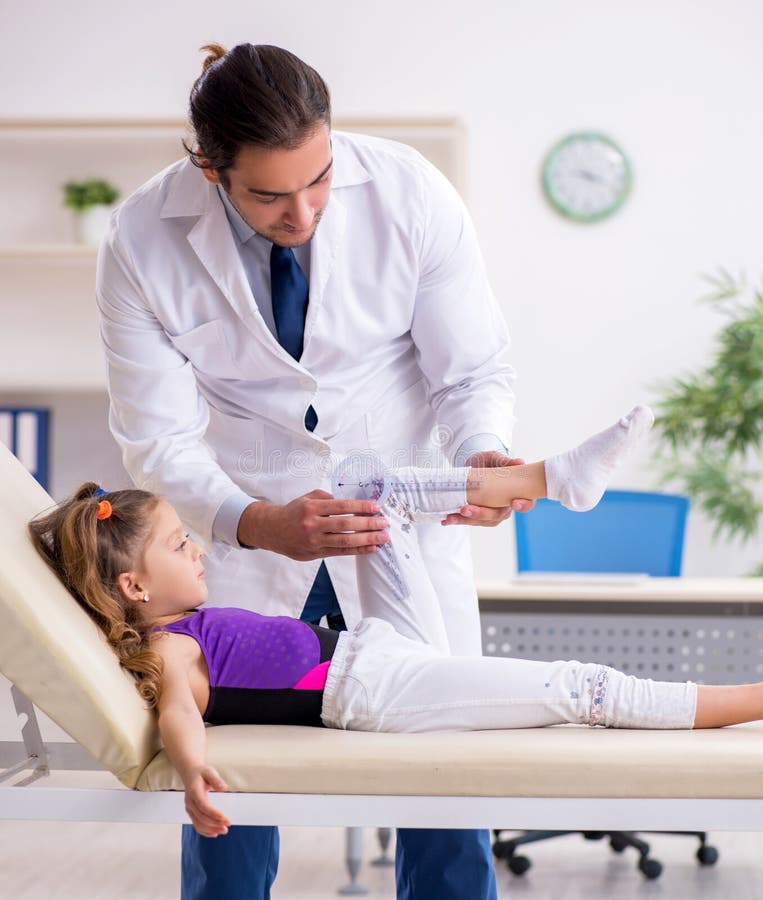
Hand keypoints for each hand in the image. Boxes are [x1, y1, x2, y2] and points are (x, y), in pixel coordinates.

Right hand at [184, 765, 230, 837]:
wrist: (190, 773)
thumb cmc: (201, 772)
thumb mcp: (209, 771)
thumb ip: (216, 779)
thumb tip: (224, 788)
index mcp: (194, 792)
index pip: (203, 806)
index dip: (214, 814)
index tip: (225, 818)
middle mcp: (189, 802)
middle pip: (201, 817)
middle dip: (215, 824)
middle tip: (228, 825)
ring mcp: (189, 809)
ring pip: (198, 824)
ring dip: (211, 829)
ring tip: (224, 830)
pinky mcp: (191, 812)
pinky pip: (196, 825)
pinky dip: (205, 831)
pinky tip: (215, 833)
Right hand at [238, 491, 389, 559]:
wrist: (272, 530)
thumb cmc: (293, 512)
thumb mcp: (308, 498)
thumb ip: (328, 498)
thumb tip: (351, 503)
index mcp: (312, 508)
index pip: (342, 506)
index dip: (360, 507)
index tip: (376, 507)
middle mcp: (313, 525)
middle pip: (345, 525)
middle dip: (367, 524)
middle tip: (383, 523)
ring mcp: (314, 541)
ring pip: (344, 541)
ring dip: (366, 539)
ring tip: (382, 538)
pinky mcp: (316, 553)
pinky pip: (340, 552)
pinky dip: (357, 550)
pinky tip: (370, 548)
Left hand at [442, 451, 535, 526]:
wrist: (471, 465)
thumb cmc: (487, 461)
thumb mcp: (494, 458)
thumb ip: (505, 461)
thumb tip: (519, 462)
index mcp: (516, 492)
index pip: (526, 502)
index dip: (523, 505)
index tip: (513, 503)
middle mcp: (505, 506)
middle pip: (498, 516)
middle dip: (482, 514)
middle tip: (466, 509)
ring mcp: (491, 512)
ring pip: (482, 521)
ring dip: (466, 520)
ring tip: (451, 517)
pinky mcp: (477, 514)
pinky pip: (469, 521)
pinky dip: (458, 520)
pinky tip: (446, 520)